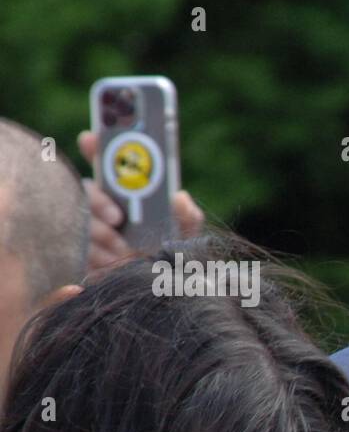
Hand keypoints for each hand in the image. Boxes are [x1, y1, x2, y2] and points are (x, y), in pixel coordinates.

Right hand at [77, 130, 204, 271]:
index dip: (94, 148)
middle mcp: (103, 209)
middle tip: (117, 218)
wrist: (165, 292)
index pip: (104, 164)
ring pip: (80, 220)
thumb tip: (179, 197)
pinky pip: (77, 249)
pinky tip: (112, 264)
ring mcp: (89, 230)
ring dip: (99, 233)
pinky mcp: (82, 255)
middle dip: (99, 202)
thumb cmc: (174, 257)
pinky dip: (95, 255)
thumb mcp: (186, 236)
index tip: (90, 138)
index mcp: (126, 195)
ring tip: (122, 251)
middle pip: (86, 191)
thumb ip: (188, 216)